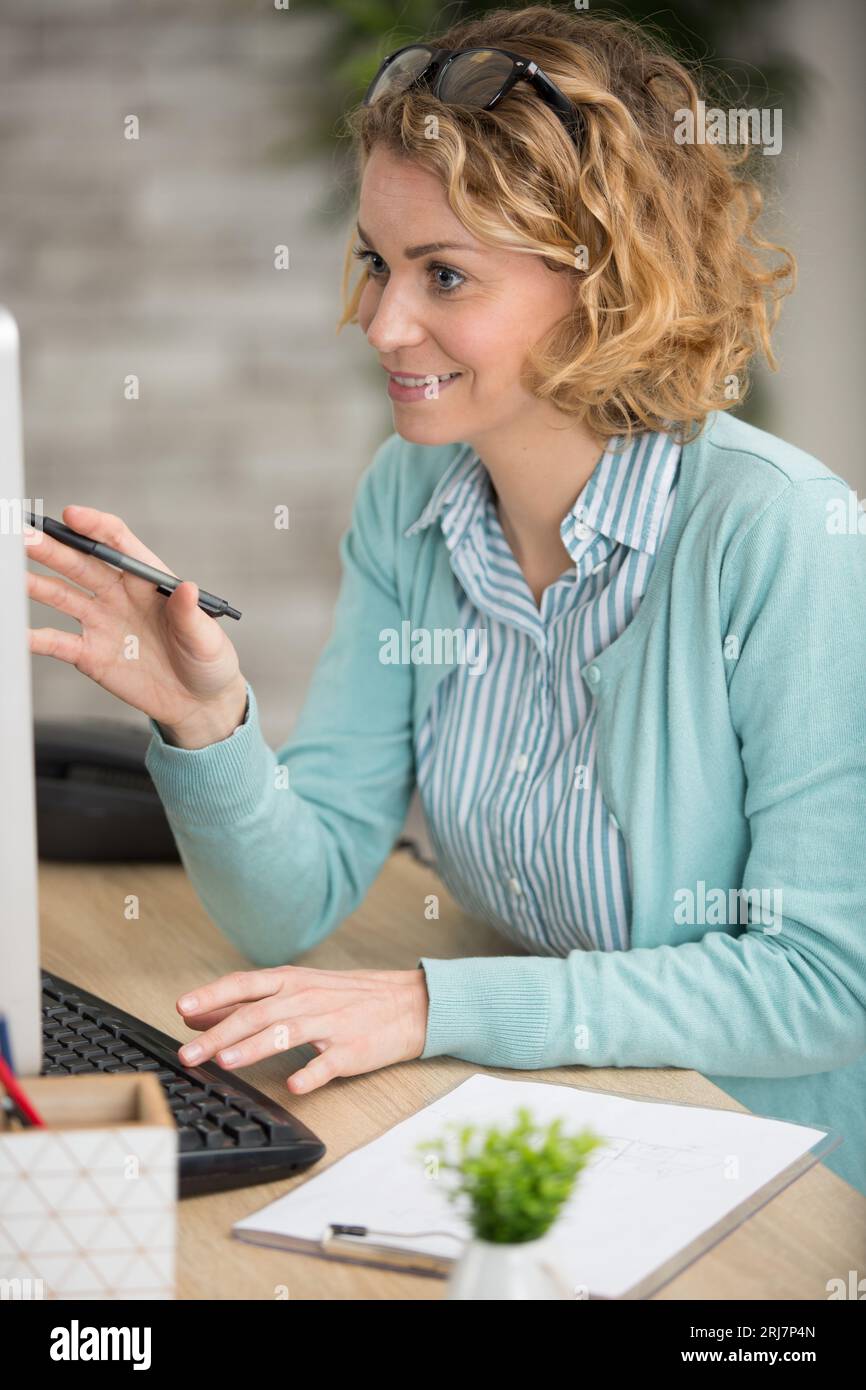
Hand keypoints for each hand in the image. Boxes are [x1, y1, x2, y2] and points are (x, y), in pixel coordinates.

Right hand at [25, 505, 244, 737]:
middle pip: (80, 563)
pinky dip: (32, 636)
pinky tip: (16, 630)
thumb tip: (186, 587)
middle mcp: (119, 595)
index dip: (95, 527)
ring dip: (34, 582)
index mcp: (149, 581)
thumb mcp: (208, 639)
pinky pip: (55, 641)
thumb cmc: (209, 663)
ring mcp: (101, 622)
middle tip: (25, 536)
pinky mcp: (89, 653)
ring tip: (12, 573)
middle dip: (52, 548)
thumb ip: (192, 615)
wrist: (197, 704)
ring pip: (60, 594)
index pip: (118, 544)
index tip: (72, 516)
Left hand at [174, 965, 429, 1092]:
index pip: (245, 985)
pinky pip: (328, 1063)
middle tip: (189, 1053)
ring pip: (287, 1033)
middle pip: (258, 1013)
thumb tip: (196, 1013)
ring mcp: (331, 1023)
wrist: (407, 1004)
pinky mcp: (352, 1050)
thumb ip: (246, 1002)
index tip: (182, 1009)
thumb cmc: (345, 997)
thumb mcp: (296, 989)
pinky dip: (311, 1074)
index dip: (212, 995)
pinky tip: (294, 1086)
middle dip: (220, 1033)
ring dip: (255, 1047)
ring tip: (227, 1061)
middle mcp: (307, 998)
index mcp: (292, 981)